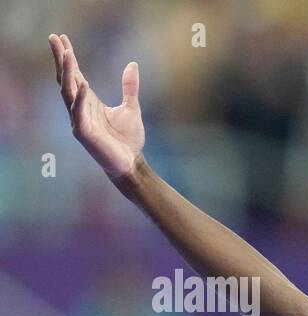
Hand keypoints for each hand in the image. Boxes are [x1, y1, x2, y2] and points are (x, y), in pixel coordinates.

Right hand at [49, 33, 143, 179]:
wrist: (131, 163)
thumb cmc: (128, 139)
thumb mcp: (131, 107)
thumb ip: (129, 87)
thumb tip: (133, 64)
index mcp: (88, 102)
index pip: (74, 75)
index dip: (68, 57)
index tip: (62, 38)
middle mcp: (80, 108)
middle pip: (66, 79)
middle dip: (60, 59)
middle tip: (54, 38)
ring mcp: (79, 120)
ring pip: (68, 92)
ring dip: (66, 73)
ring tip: (65, 54)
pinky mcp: (84, 133)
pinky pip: (79, 113)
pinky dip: (81, 98)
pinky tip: (83, 83)